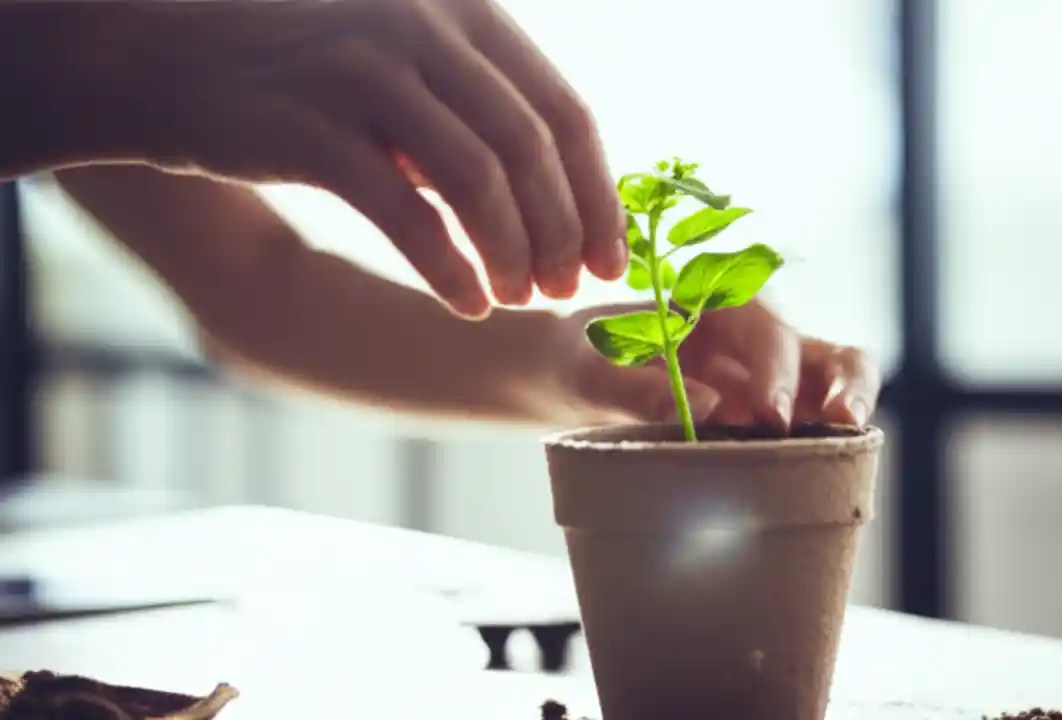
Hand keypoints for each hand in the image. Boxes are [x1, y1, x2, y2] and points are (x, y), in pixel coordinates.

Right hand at [4, 0, 626, 316]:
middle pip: (530, 148)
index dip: (599, 195)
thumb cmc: (315, 82)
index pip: (564, 112)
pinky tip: (468, 306)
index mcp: (465, 16)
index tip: (613, 259)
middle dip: (562, 231)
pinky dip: (448, 267)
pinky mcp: (310, 127)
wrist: (178, 62)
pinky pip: (404, 211)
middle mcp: (422, 30)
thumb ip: (482, 122)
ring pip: (477, 179)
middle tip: (567, 289)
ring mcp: (365, 73)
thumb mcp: (412, 77)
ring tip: (521, 299)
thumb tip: (567, 211)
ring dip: (511, 252)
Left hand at [549, 301, 880, 431]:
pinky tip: (824, 474)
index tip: (768, 414)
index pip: (766, 327)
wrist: (572, 384)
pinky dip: (824, 447)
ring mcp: (770, 382)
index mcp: (716, 306)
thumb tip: (706, 406)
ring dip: (851, 409)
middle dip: (844, 382)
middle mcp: (755, 342)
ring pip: (835, 385)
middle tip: (841, 422)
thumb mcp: (589, 373)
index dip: (777, 368)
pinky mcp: (769, 422)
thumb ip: (636, 387)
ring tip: (851, 440)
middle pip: (823, 350)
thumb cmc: (579, 364)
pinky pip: (811, 430)